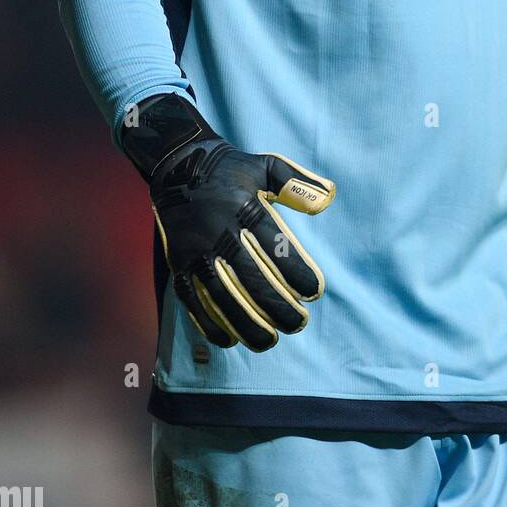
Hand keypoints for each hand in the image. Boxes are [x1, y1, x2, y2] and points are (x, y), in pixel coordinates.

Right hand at [122, 93, 335, 351]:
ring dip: (245, 322)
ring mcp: (195, 250)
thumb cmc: (232, 170)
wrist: (178, 165)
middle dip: (276, 305)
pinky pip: (192, 299)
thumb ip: (297, 183)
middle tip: (298, 324)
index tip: (315, 291)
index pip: (274, 245)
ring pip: (221, 294)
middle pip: (250, 277)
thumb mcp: (266, 166)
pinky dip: (209, 322)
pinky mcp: (177, 263)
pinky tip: (230, 340)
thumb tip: (328, 198)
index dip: (296, 271)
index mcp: (244, 207)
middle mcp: (219, 231)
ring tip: (269, 341)